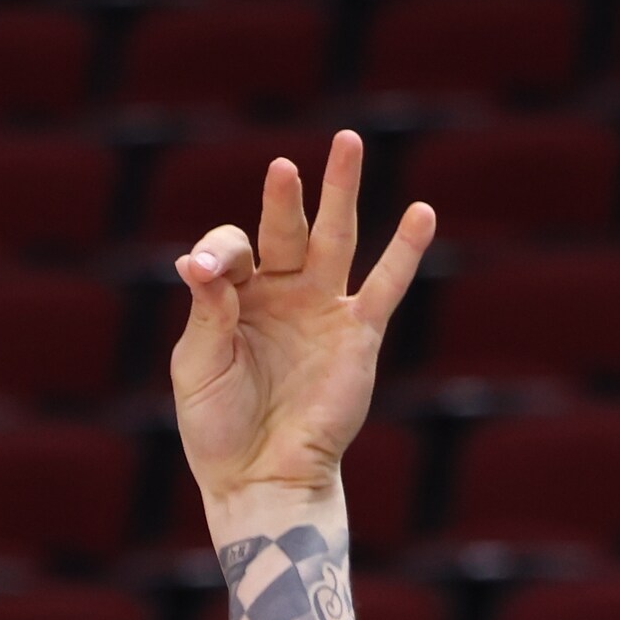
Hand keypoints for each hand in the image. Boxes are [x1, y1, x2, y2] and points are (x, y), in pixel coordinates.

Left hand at [169, 129, 435, 541]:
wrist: (261, 477)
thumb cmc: (217, 427)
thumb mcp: (197, 367)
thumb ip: (206, 312)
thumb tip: (198, 261)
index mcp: (235, 295)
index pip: (231, 249)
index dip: (219, 253)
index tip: (207, 271)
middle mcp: (281, 292)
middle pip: (285, 229)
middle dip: (284, 198)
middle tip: (283, 166)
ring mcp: (322, 308)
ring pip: (336, 238)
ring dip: (342, 191)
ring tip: (348, 141)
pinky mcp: (358, 334)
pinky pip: (385, 286)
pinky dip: (405, 250)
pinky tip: (421, 213)